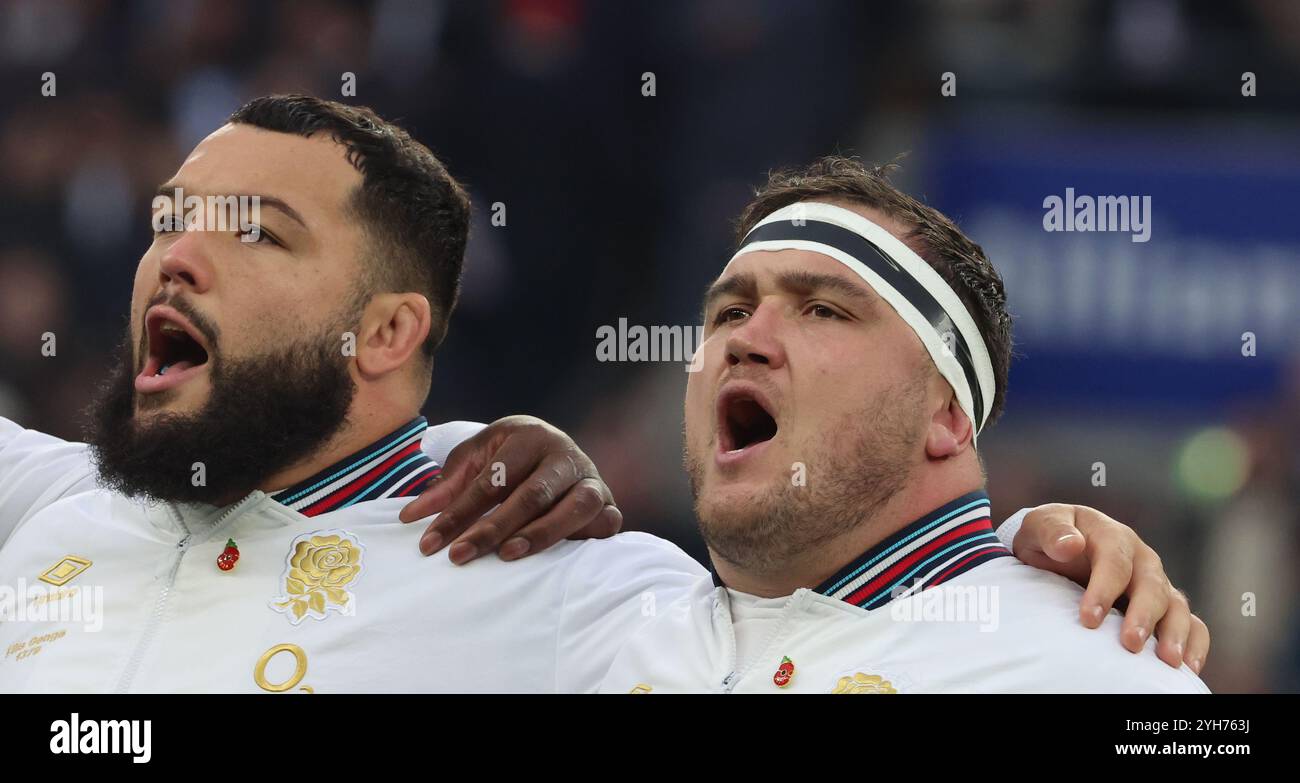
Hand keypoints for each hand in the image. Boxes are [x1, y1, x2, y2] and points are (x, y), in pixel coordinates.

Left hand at [398, 415, 621, 563]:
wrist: (556, 450)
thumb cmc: (509, 458)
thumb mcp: (477, 460)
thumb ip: (448, 486)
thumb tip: (410, 517)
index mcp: (527, 435)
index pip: (490, 479)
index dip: (458, 512)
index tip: (430, 543)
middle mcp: (562, 453)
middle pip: (530, 494)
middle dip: (492, 528)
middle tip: (460, 555)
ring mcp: (590, 477)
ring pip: (573, 508)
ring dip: (540, 534)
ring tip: (507, 556)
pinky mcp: (609, 502)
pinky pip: (606, 522)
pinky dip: (587, 538)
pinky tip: (560, 559)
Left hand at [1013, 503, 1208, 673]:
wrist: (1058, 546)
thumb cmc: (1048, 538)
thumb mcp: (1039, 525)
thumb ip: (1051, 531)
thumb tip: (1071, 545)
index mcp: (1111, 535)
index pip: (1114, 561)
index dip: (1104, 588)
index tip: (1088, 619)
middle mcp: (1140, 558)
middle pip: (1151, 585)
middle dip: (1143, 615)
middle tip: (1131, 644)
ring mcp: (1156, 582)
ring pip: (1176, 605)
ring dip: (1175, 633)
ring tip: (1169, 662)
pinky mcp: (1164, 605)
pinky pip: (1191, 622)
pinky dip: (1194, 643)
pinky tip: (1188, 668)